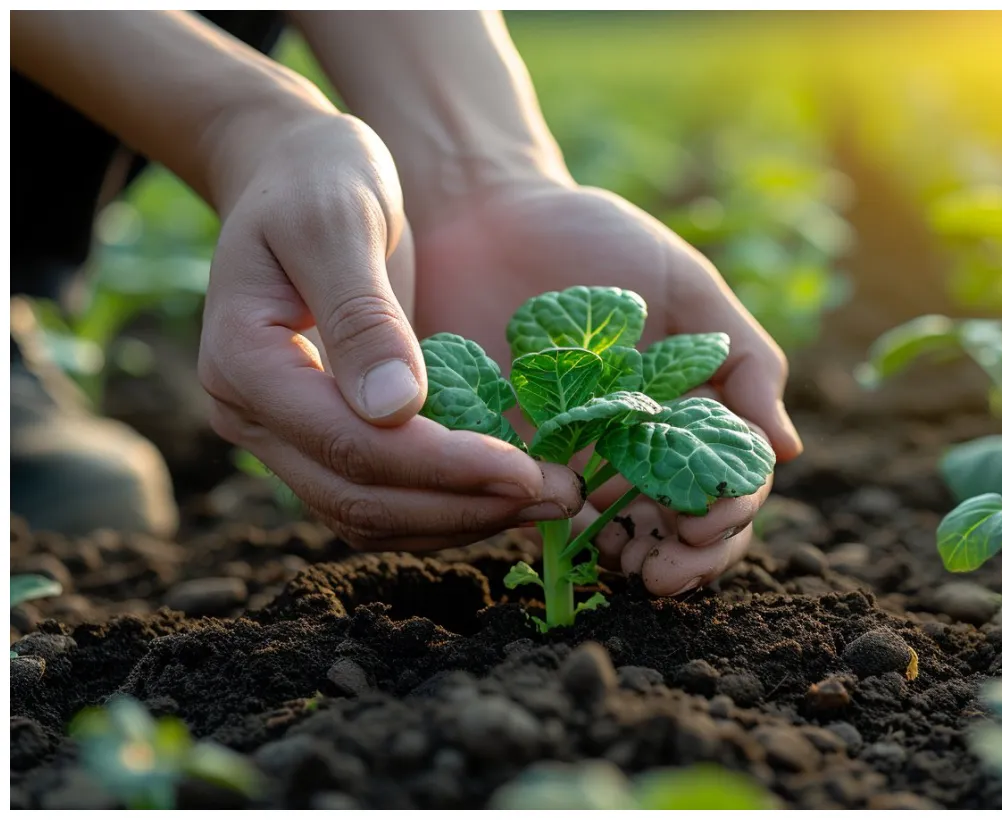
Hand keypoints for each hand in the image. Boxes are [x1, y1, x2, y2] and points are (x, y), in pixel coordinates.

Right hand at [198, 114, 582, 550]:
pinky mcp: (327, 437)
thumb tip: (396, 410)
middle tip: (559, 498)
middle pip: (358, 498)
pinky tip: (509, 491)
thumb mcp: (341, 222)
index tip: (524, 470)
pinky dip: (446, 505)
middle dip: (463, 506)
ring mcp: (286, 434)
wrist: (296, 174)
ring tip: (550, 502)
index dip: (439, 467)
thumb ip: (362, 315)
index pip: (348, 445)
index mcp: (244, 362)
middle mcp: (253, 416)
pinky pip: (383, 497)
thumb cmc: (318, 178)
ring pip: (370, 515)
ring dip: (461, 519)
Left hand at [410, 178, 802, 593]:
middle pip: (684, 525)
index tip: (704, 523)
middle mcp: (643, 443)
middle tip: (664, 572)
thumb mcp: (686, 286)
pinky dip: (563, 538)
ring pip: (623, 534)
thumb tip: (788, 449)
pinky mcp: (514, 457)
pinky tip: (567, 542)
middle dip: (687, 559)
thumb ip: (747, 359)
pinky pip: (541, 514)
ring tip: (624, 567)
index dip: (729, 515)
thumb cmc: (599, 240)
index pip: (730, 482)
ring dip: (633, 561)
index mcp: (692, 408)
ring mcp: (580, 455)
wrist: (491, 215)